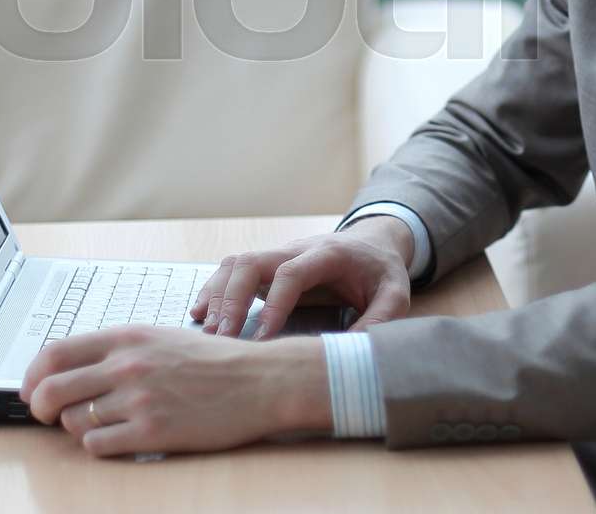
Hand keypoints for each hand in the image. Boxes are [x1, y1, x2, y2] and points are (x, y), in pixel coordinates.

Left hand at [20, 325, 330, 455]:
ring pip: (73, 421)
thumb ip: (117, 350)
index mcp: (127, 336)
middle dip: (40, 408)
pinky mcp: (151, 432)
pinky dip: (100, 445)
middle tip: (48, 414)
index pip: (54, 353)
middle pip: (51, 390)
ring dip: (79, 426)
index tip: (32, 388)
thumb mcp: (161, 338)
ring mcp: (138, 399)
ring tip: (104, 421)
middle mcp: (127, 365)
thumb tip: (68, 368)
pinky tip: (120, 437)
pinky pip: (98, 446)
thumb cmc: (214, 361)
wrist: (258, 382)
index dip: (32, 376)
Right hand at [191, 217, 413, 339]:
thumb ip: (380, 320)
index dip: (274, 303)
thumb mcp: (395, 294)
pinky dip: (213, 291)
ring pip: (235, 264)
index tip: (263, 337)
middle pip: (251, 262)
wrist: (373, 243)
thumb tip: (351, 353)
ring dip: (218, 296)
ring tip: (209, 333)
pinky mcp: (267, 267)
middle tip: (223, 339)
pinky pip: (232, 271)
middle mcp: (296, 250)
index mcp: (328, 254)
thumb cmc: (381, 271)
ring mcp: (278, 256)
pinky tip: (200, 315)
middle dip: (232, 299)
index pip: (291, 272)